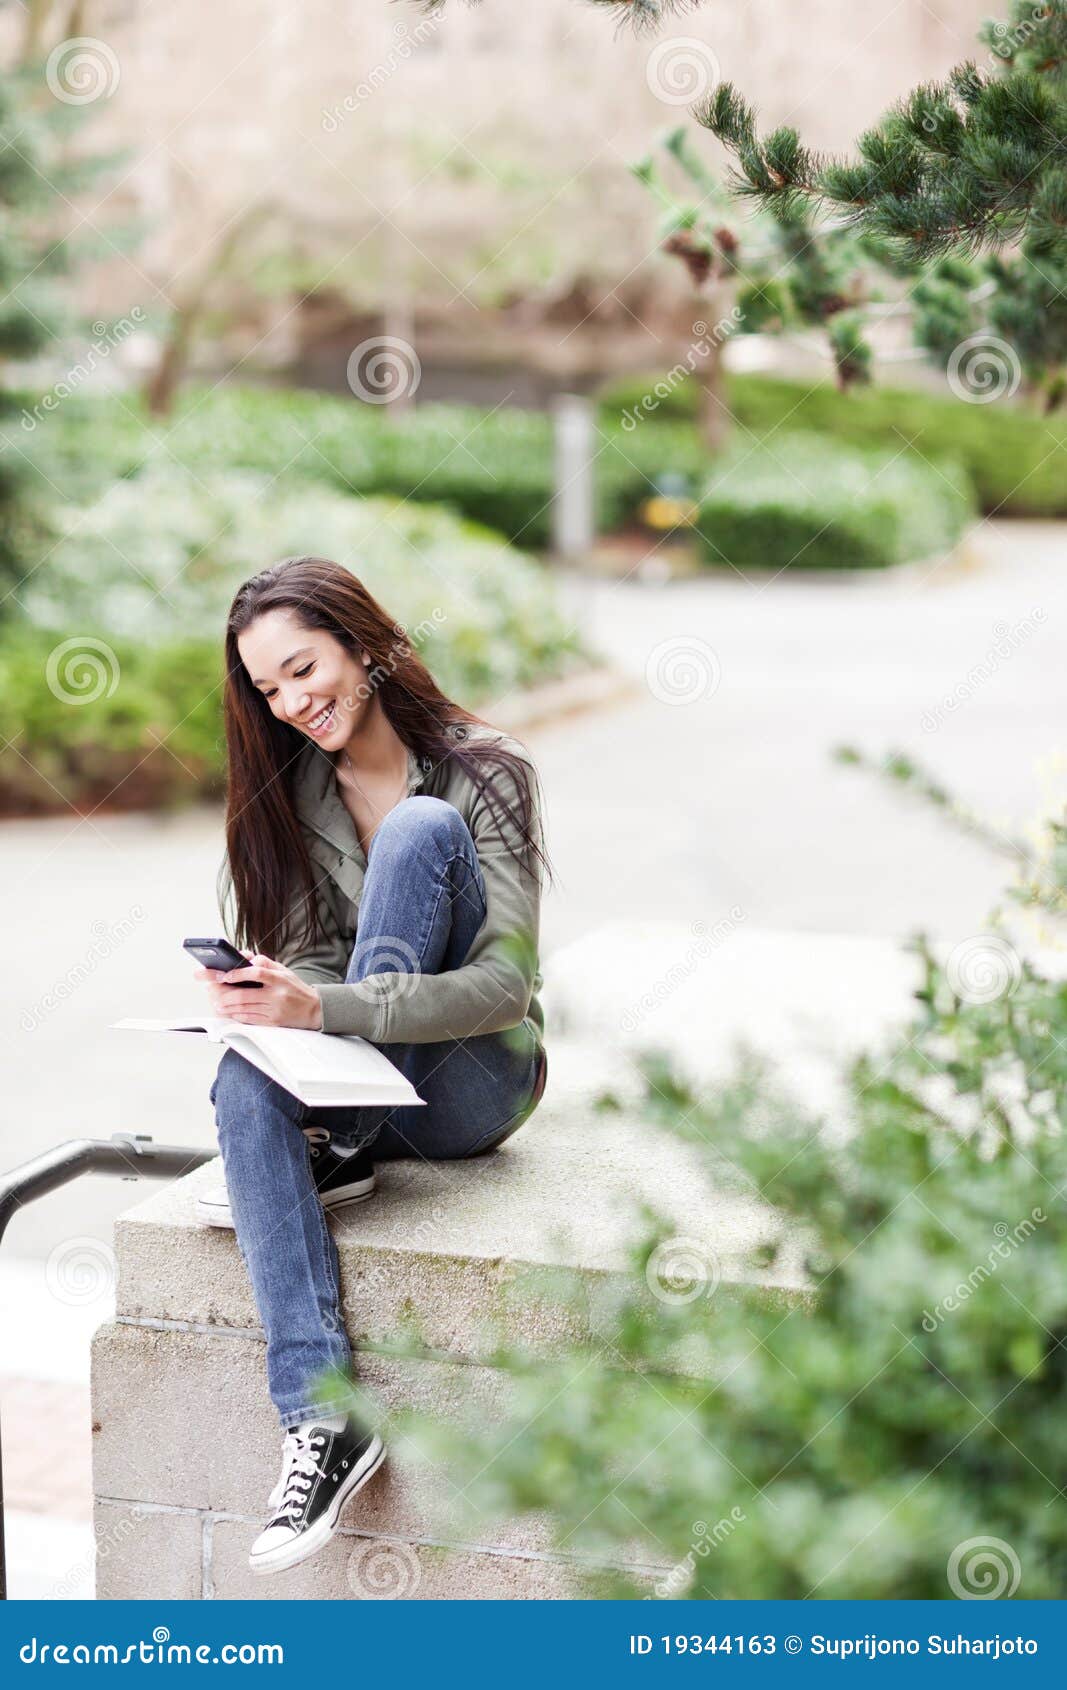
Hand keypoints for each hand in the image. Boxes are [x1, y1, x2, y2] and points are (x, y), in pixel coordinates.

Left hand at [192, 951, 322, 1029]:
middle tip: (210, 988)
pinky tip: (229, 1010)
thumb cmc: (296, 988)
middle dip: (223, 992)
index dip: (238, 974)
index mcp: (280, 979)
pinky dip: (236, 1014)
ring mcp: (274, 1011)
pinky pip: (249, 1019)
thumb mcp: (285, 971)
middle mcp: (276, 996)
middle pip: (244, 995)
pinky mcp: (272, 1023)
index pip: (256, 973)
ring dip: (226, 1005)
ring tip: (216, 1001)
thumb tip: (247, 958)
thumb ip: (266, 963)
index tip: (224, 974)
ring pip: (243, 1008)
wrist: (314, 1010)